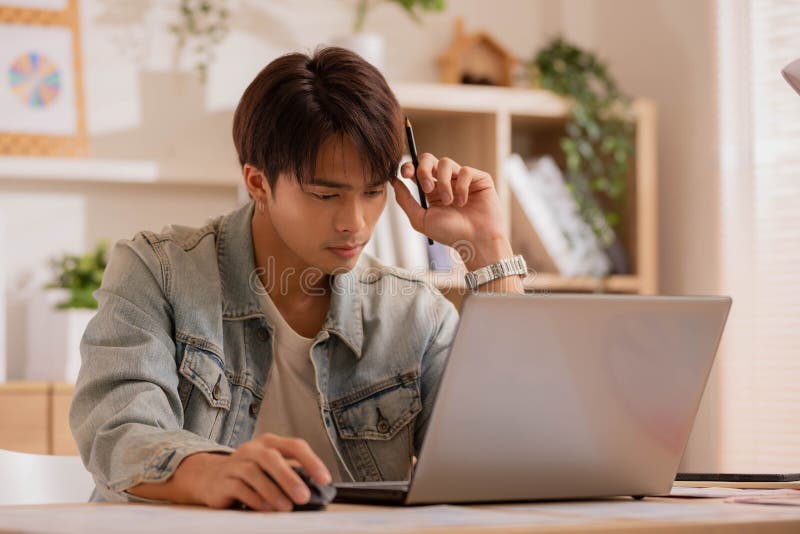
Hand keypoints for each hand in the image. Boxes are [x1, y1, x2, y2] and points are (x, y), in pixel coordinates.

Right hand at [196, 433, 331, 510]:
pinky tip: (266, 508)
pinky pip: (238, 488)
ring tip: (286, 508)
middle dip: (289, 478)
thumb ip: (290, 474)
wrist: (210, 477)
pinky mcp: (222, 481)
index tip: (324, 479)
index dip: (311, 461)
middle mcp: (252, 449)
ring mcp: (235, 463)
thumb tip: (316, 491)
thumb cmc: (250, 473)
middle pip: (271, 457)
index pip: (294, 445)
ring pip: (253, 473)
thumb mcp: (271, 469)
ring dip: (272, 491)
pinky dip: (254, 499)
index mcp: (269, 443)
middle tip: (304, 497)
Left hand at [392, 153, 512, 270]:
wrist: (476, 241)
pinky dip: (462, 186)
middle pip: (428, 158)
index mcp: (431, 191)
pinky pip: (465, 170)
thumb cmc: (450, 234)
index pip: (416, 169)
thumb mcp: (421, 219)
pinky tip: (464, 202)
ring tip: (449, 202)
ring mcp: (462, 179)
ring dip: (444, 183)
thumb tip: (393, 181)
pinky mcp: (479, 178)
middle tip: (427, 189)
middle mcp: (446, 182)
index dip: (409, 167)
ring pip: (446, 163)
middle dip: (424, 169)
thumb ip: (405, 200)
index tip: (406, 175)